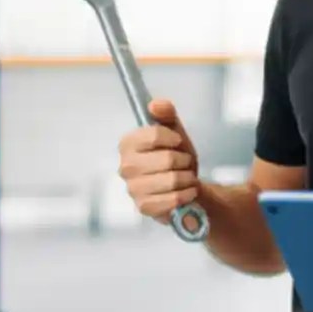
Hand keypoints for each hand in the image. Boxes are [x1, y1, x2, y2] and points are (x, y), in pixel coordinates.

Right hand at [117, 99, 201, 224]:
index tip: (178, 142)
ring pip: (172, 180)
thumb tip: (155, 104)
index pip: (153, 135)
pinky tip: (186, 192)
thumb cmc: (176, 156)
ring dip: (187, 178)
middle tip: (183, 163)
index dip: (174, 138)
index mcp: (128, 144)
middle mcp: (125, 166)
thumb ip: (166, 114)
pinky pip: (172, 199)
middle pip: (167, 159)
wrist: (185, 186)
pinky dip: (186, 194)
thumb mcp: (175, 131)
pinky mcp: (144, 207)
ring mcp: (133, 189)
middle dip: (184, 161)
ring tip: (185, 178)